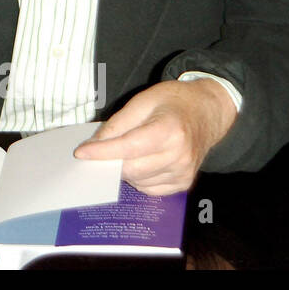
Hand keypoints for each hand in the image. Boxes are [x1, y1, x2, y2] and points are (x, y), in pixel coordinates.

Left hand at [73, 79, 237, 194]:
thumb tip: (96, 144)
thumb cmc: (173, 102)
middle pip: (131, 169)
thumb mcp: (143, 100)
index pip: (129, 147)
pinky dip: (137, 178)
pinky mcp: (183, 183)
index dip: (102, 152)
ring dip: (123, 170)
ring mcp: (183, 173)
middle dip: (109, 162)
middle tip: (97, 151)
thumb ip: (118, 122)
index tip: (81, 153)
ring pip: (138, 181)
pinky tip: (139, 161)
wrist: (207, 112)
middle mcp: (180, 155)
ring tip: (124, 151)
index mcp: (170, 130)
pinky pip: (150, 189)